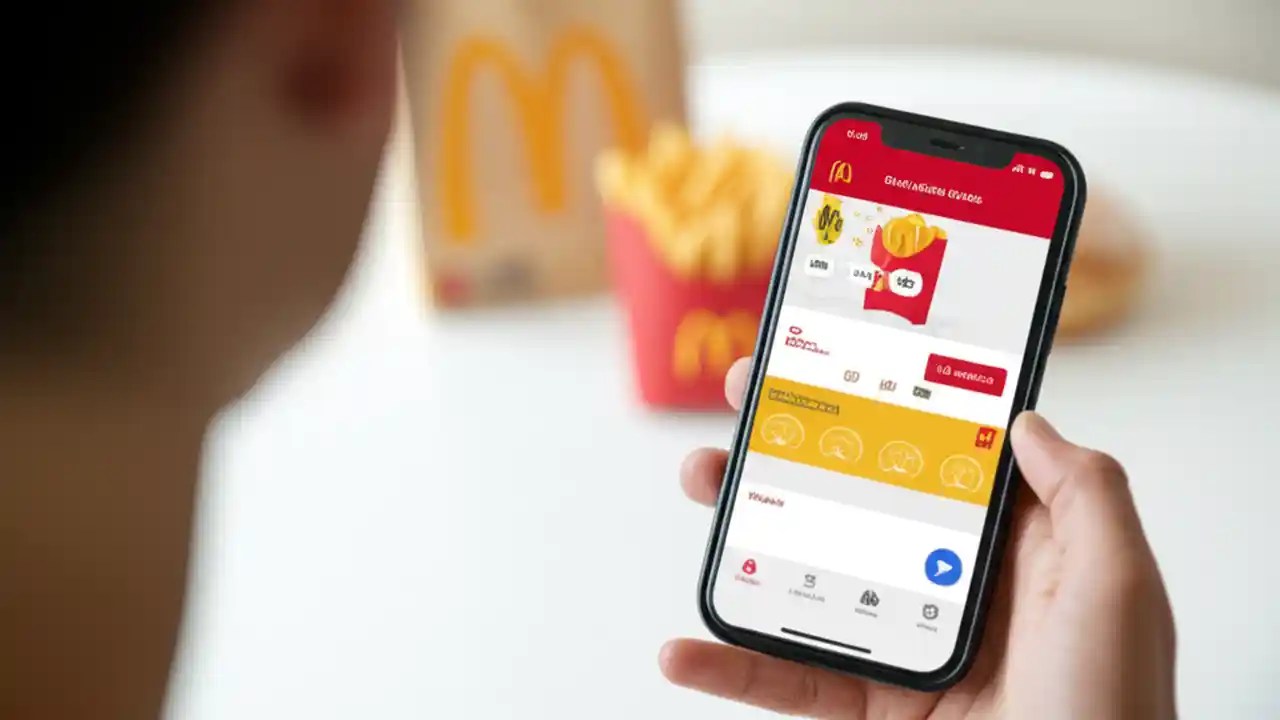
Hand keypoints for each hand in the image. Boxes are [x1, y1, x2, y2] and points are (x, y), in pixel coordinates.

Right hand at [664, 359, 1176, 719]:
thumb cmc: (1116, 717)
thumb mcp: (1119, 590)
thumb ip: (1084, 495)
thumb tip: (1027, 420)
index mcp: (1015, 551)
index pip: (936, 457)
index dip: (882, 405)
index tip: (832, 359)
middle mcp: (952, 590)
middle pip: (854, 501)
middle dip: (793, 449)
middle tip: (742, 404)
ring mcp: (904, 648)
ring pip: (806, 577)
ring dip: (743, 534)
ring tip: (701, 486)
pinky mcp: (871, 709)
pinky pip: (787, 682)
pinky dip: (729, 670)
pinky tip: (685, 650)